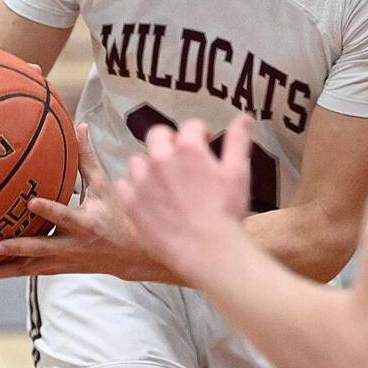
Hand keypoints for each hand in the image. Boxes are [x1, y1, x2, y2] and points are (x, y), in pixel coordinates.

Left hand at [0, 124, 175, 283]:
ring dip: (1, 271)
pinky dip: (2, 273)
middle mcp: (73, 245)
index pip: (66, 217)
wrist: (132, 255)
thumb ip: (87, 159)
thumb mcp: (105, 188)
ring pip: (28, 268)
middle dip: (19, 248)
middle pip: (42, 249)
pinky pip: (25, 271)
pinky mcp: (55, 269)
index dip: (50, 210)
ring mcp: (62, 260)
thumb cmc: (119, 216)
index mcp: (87, 223)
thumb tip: (80, 126)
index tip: (31, 202)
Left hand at [115, 114, 258, 289]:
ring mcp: (142, 180)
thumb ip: (238, 141)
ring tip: (163, 181)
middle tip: (180, 159)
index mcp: (189, 148)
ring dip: (149, 165)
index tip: (205, 142)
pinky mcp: (131, 202)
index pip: (190, 126)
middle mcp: (161, 158)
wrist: (207, 250)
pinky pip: (123, 184)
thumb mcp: (238, 172)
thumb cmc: (227, 211)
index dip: (200, 132)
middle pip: (157, 135)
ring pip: (138, 160)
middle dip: (169, 141)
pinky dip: (133, 187)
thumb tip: (244, 117)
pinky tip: (147, 197)